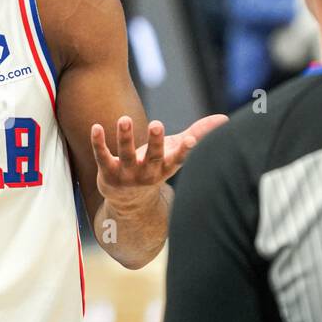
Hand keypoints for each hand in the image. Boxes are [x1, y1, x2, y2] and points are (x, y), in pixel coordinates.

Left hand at [90, 113, 227, 206]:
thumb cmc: (155, 168)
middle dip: (155, 142)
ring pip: (126, 155)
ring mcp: (127, 174)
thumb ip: (199, 133)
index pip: (177, 159)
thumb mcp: (176, 151)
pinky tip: (96, 127)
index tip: (192, 141)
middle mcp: (147, 173)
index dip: (185, 151)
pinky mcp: (107, 172)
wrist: (129, 202)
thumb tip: (225, 119)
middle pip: (153, 157)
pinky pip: (102, 156)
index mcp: (166, 167)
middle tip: (157, 124)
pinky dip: (99, 142)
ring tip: (124, 119)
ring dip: (125, 137)